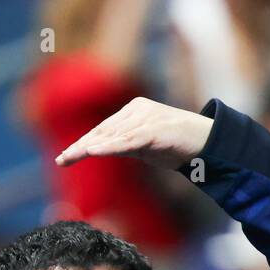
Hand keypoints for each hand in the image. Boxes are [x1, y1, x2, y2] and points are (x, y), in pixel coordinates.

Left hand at [55, 97, 212, 170]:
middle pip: (103, 131)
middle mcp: (137, 110)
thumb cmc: (175, 144)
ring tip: (70, 157)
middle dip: (81, 147)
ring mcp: (147, 118)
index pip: (102, 129)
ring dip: (90, 147)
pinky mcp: (156, 129)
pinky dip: (110, 146)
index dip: (83, 143)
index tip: (64, 157)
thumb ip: (123, 145)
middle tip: (61, 160)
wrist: (207, 142)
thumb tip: (99, 150)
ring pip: (112, 135)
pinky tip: (94, 151)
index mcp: (133, 110)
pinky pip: (129, 139)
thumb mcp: (143, 146)